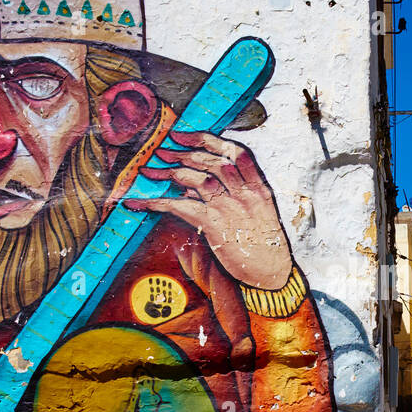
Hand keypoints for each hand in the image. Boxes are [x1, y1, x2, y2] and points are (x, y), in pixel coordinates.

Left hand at [124, 130, 293, 289]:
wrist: (272, 275)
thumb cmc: (263, 246)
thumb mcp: (258, 213)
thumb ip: (232, 194)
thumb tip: (193, 182)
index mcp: (258, 187)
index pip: (235, 152)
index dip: (207, 140)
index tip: (183, 136)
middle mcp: (245, 193)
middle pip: (211, 162)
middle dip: (182, 153)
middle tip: (161, 152)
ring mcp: (230, 208)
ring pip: (195, 178)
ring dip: (168, 172)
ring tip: (149, 172)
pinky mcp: (214, 225)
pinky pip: (180, 207)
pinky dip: (157, 203)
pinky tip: (139, 203)